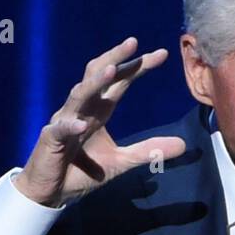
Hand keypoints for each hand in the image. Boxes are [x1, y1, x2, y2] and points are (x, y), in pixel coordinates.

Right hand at [16, 36, 186, 206]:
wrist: (52, 192)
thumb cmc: (82, 172)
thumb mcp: (122, 161)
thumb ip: (149, 151)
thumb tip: (184, 144)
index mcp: (99, 110)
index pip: (120, 81)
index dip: (139, 66)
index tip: (162, 54)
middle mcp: (82, 109)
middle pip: (97, 75)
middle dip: (115, 58)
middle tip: (133, 43)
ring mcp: (65, 121)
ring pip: (79, 96)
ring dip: (94, 83)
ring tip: (110, 70)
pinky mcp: (51, 139)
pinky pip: (62, 129)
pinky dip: (71, 126)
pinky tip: (82, 125)